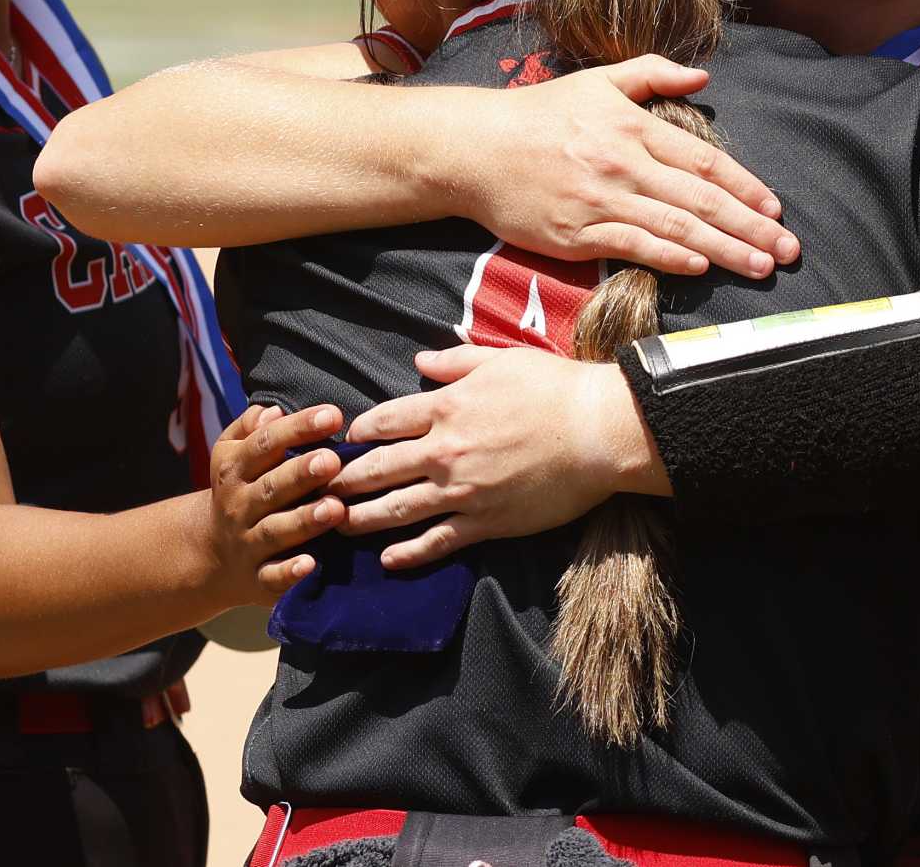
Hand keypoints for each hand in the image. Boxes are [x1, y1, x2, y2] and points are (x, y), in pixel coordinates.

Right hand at [200, 403, 345, 605]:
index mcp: (235, 470)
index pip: (265, 443)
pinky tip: (310, 564)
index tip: (332, 415)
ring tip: (335, 507)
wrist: (208, 554)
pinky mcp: (258, 579)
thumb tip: (271, 410)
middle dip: (301, 473)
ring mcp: (248, 543)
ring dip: (304, 520)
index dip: (298, 428)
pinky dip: (289, 573)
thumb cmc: (238, 491)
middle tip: (332, 460)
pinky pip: (273, 577)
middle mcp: (240, 506)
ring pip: (276, 530)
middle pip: (271, 487)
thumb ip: (249, 429)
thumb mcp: (230, 455)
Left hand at [330, 346, 667, 569]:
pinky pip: (437, 542)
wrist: (598, 431)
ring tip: (338, 525)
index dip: (357, 433)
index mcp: (445, 408)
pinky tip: (389, 559)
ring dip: (362, 518)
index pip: (384, 422)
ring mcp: (461, 491)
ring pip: (396, 509)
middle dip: (344, 480)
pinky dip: (409, 553)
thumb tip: (419, 361)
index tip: (342, 442)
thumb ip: (455, 363)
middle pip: (377, 469)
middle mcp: (443, 451)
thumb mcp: (501, 360)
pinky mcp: (485, 522)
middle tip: (320, 490)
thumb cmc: (554, 388)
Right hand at [443, 57, 797, 278]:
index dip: (745, 185)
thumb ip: (652, 75)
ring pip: (675, 227)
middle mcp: (622, 163)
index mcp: (631, 126)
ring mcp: (599, 200)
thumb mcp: (596, 81)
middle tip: (786, 250)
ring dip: (724, 249)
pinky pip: (633, 247)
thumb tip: (703, 77)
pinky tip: (701, 266)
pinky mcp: (575, 234)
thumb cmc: (538, 114)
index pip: (704, 159)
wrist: (474, 149)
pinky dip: (671, 257)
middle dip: (749, 226)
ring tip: (760, 266)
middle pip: (700, 198)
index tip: (775, 208)